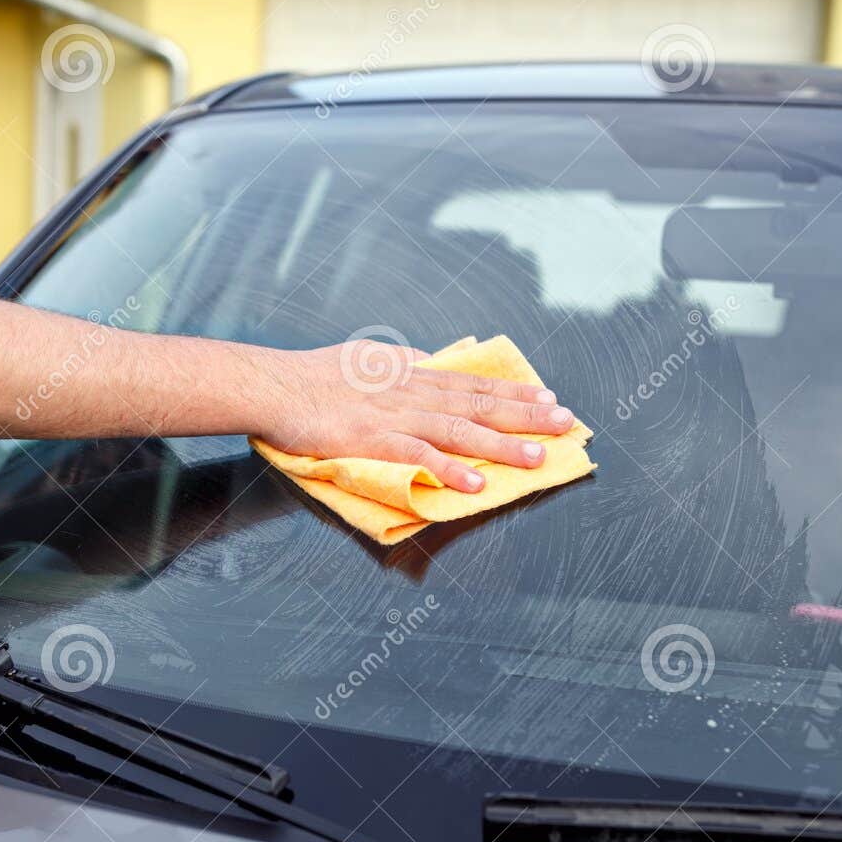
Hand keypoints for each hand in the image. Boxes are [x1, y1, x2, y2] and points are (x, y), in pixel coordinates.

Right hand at [258, 339, 576, 493]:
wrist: (275, 387)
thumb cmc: (311, 376)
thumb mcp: (364, 358)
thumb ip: (398, 363)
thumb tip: (424, 359)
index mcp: (410, 373)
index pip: (472, 382)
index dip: (513, 391)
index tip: (548, 398)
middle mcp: (411, 391)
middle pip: (478, 403)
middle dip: (526, 415)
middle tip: (566, 424)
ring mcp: (394, 417)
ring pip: (459, 430)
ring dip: (501, 445)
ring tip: (537, 457)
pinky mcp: (374, 442)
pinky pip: (420, 457)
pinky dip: (450, 470)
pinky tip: (476, 483)